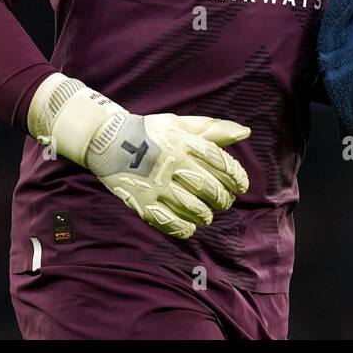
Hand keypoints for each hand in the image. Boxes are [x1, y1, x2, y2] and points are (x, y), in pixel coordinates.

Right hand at [28, 74, 250, 238]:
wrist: (108, 142)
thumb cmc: (151, 132)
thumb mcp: (180, 124)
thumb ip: (212, 129)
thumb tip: (245, 132)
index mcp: (184, 142)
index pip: (220, 161)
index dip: (236, 176)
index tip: (242, 186)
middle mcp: (172, 163)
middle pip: (209, 188)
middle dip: (223, 199)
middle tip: (225, 202)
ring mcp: (157, 184)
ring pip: (193, 207)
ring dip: (207, 215)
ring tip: (208, 214)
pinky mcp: (143, 202)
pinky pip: (170, 222)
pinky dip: (185, 228)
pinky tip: (190, 226)